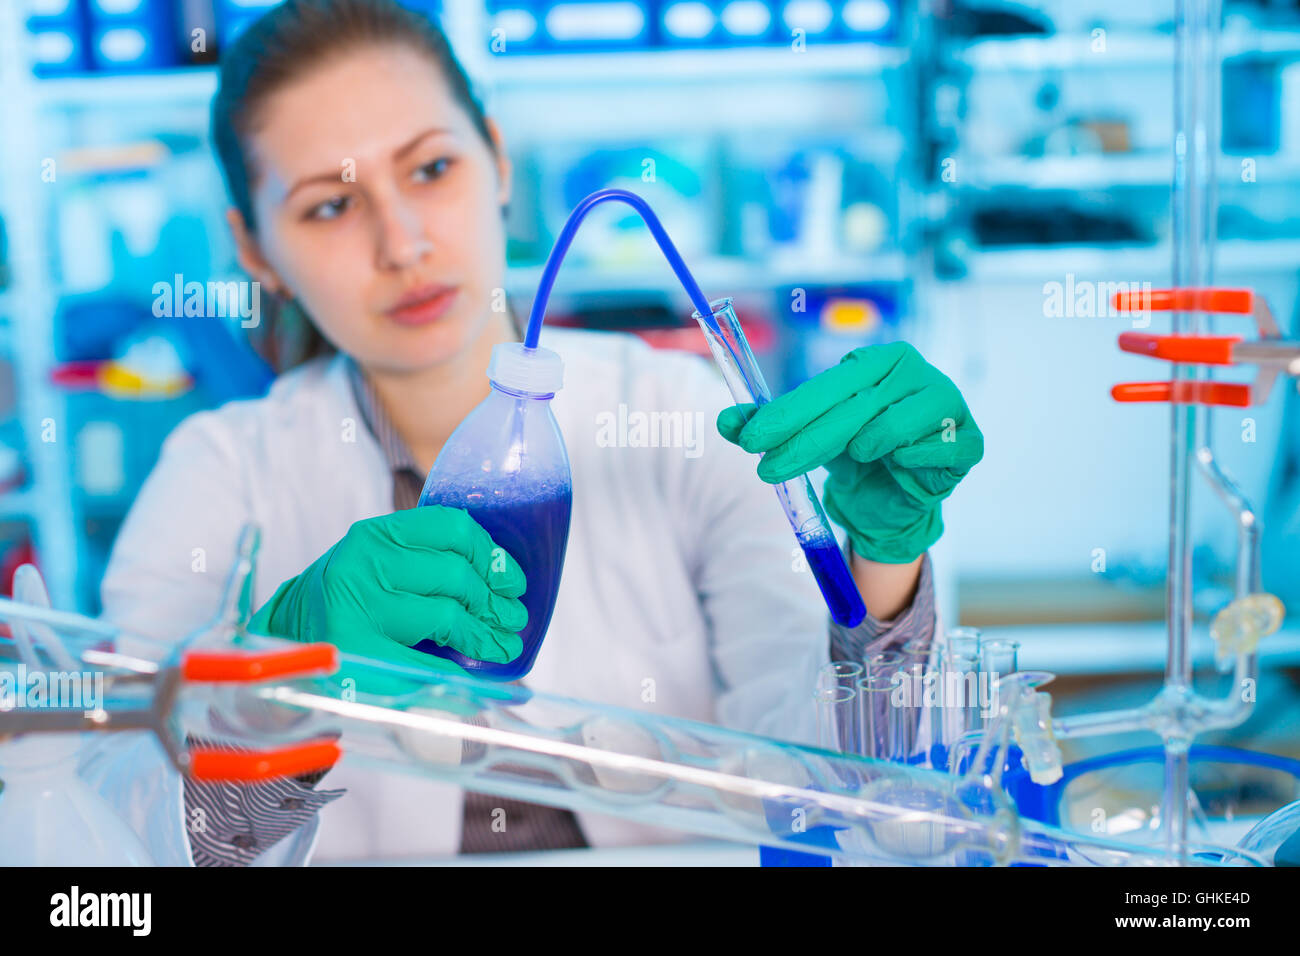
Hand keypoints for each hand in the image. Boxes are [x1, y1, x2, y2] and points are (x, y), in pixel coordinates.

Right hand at [249, 506, 527, 688]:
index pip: (450, 527)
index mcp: (375, 536)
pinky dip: (460, 670)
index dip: (491, 553)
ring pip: (448, 613)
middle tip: (514, 618)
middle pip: (456, 574)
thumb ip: (423, 561)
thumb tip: (499, 577)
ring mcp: (359, 608)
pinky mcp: (359, 653)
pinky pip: (427, 661)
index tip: (512, 577)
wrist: (280, 647)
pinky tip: (478, 673)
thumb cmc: (345, 605)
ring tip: (504, 645)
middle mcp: (364, 564)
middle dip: (495, 599)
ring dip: (486, 633)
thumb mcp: (375, 567)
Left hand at [717, 342, 982, 563]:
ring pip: (891, 428)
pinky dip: (909, 461)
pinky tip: (903, 465)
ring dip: (865, 448)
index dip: (786, 414)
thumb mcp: (806, 438)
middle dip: (803, 442)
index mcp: (877, 361)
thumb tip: (724, 420)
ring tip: (861, 456)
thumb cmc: (854, 456)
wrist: (896, 499)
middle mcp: (914, 372)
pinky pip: (933, 450)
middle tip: (766, 469)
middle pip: (850, 410)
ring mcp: (947, 402)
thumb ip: (767, 425)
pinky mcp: (969, 439)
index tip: (750, 439)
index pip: (825, 387)